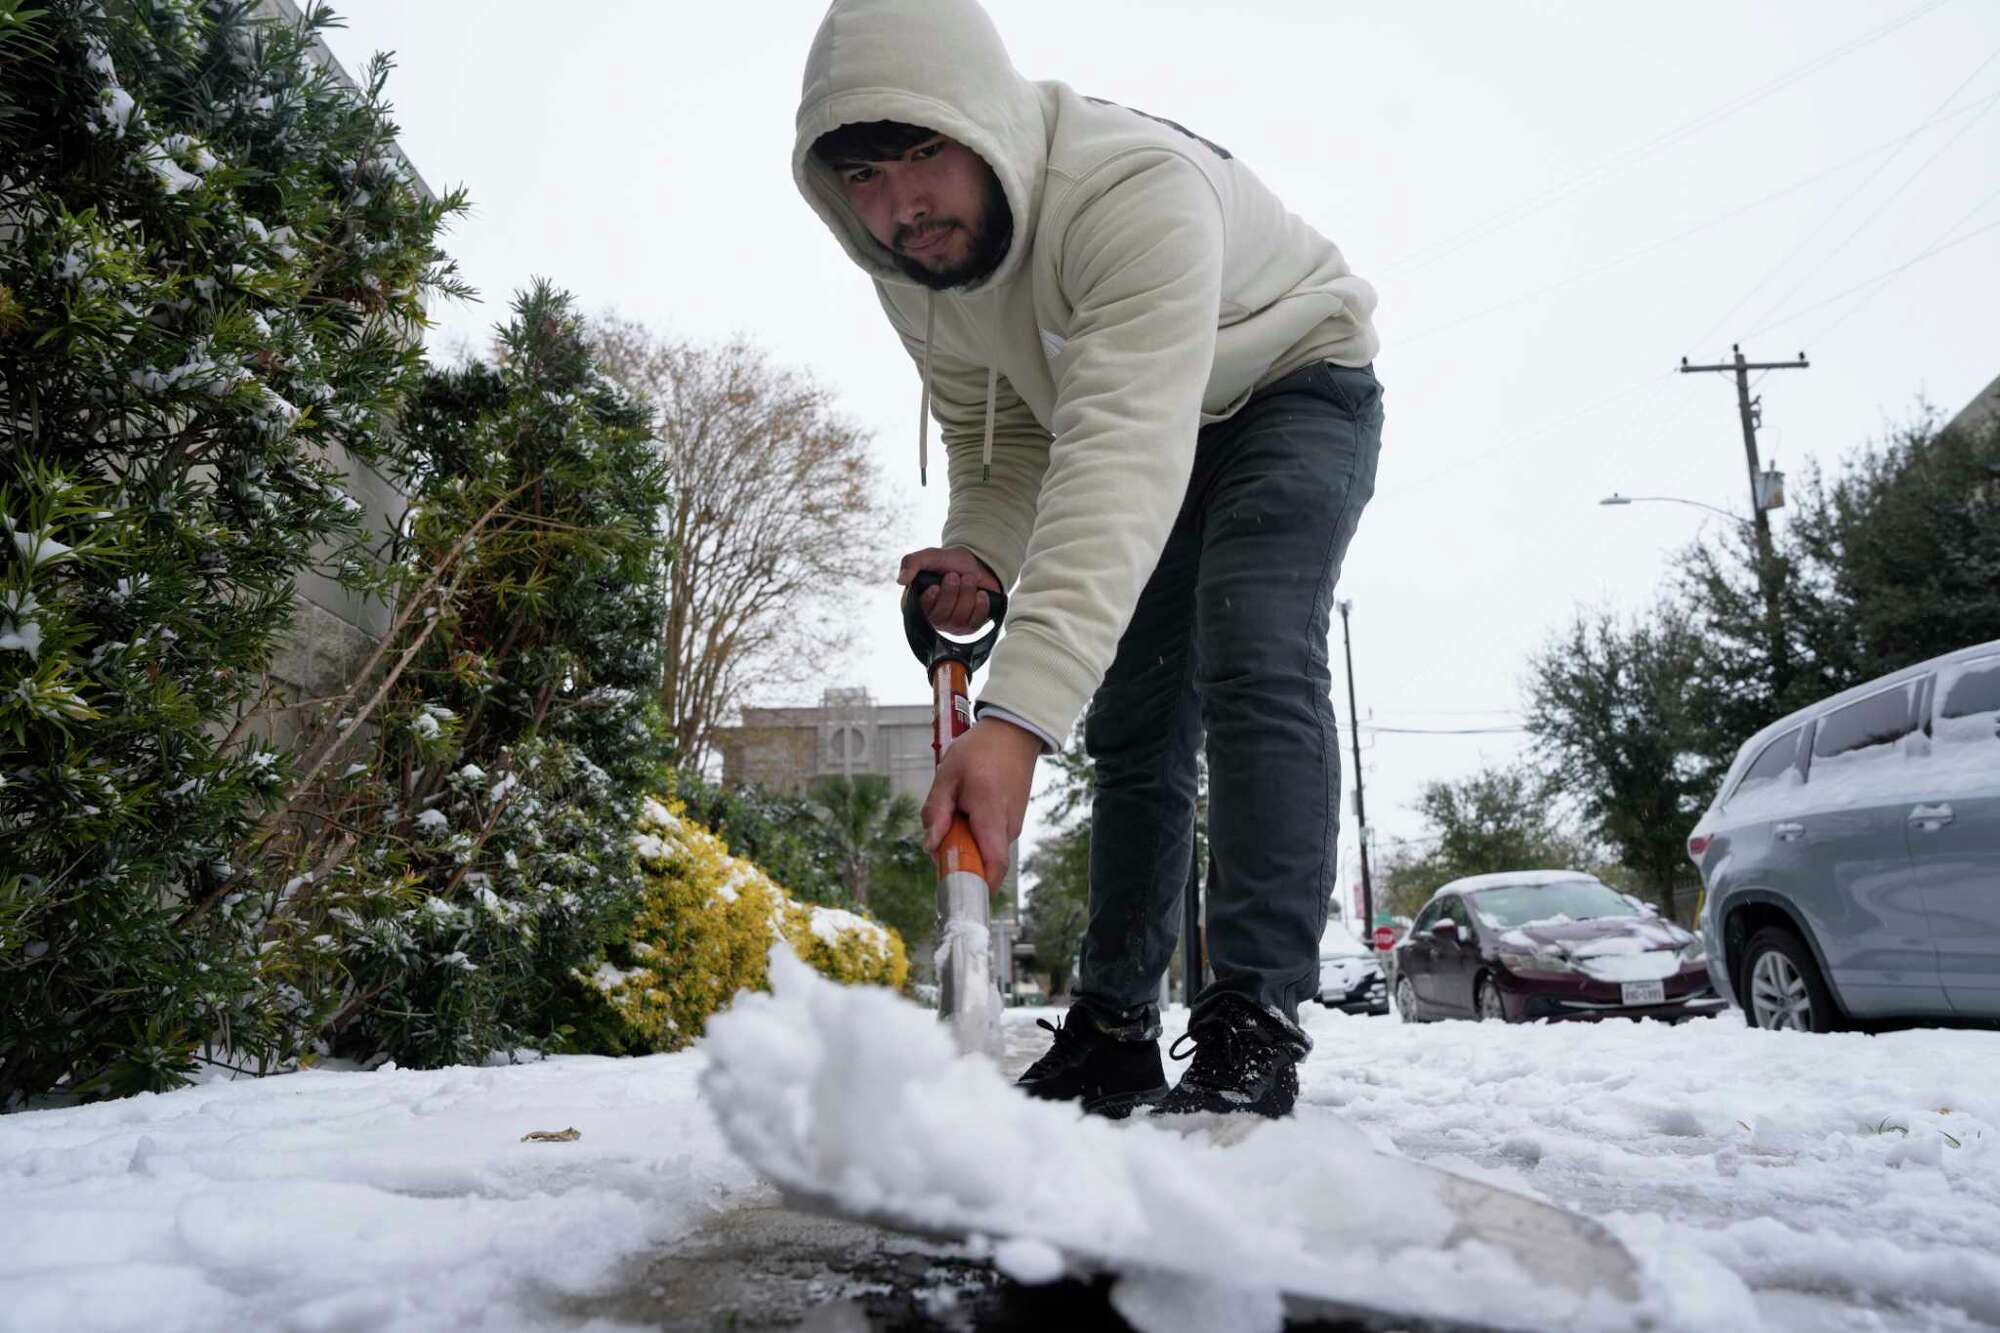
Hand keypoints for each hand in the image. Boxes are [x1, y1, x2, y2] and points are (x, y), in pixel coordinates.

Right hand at [897, 546, 1000, 635]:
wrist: (976, 564)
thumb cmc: (949, 562)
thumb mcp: (929, 556)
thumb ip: (912, 563)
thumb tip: (901, 580)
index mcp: (917, 602)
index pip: (918, 612)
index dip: (928, 601)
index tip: (936, 586)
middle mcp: (932, 617)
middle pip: (940, 616)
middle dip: (951, 593)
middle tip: (955, 575)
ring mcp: (950, 625)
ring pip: (958, 619)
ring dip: (966, 594)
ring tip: (970, 578)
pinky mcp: (968, 628)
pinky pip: (975, 623)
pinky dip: (980, 606)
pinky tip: (980, 593)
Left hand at [921, 717, 1039, 889]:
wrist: (1013, 733)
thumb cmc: (980, 750)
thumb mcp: (948, 775)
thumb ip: (936, 812)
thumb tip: (930, 846)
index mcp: (991, 815)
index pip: (993, 865)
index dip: (978, 885)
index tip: (956, 889)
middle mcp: (1008, 826)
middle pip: (984, 861)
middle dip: (960, 860)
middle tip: (942, 837)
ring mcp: (1014, 824)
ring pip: (986, 850)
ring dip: (967, 844)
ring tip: (956, 813)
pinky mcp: (1013, 820)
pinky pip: (991, 839)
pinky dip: (975, 834)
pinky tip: (967, 810)